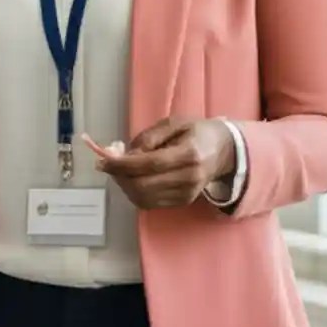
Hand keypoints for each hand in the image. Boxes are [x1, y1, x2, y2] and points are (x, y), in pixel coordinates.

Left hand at [94, 118, 235, 209]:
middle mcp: (190, 178)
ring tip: (120, 170)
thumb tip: (122, 155)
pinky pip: (150, 203)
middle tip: (108, 164)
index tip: (102, 160)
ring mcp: (188, 194)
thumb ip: (147, 138)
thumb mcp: (173, 123)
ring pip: (144, 198)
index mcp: (189, 154)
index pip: (149, 164)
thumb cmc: (195, 131)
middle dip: (119, 177)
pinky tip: (132, 178)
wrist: (224, 150)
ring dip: (124, 185)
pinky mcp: (183, 202)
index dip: (121, 165)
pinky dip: (134, 192)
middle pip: (144, 186)